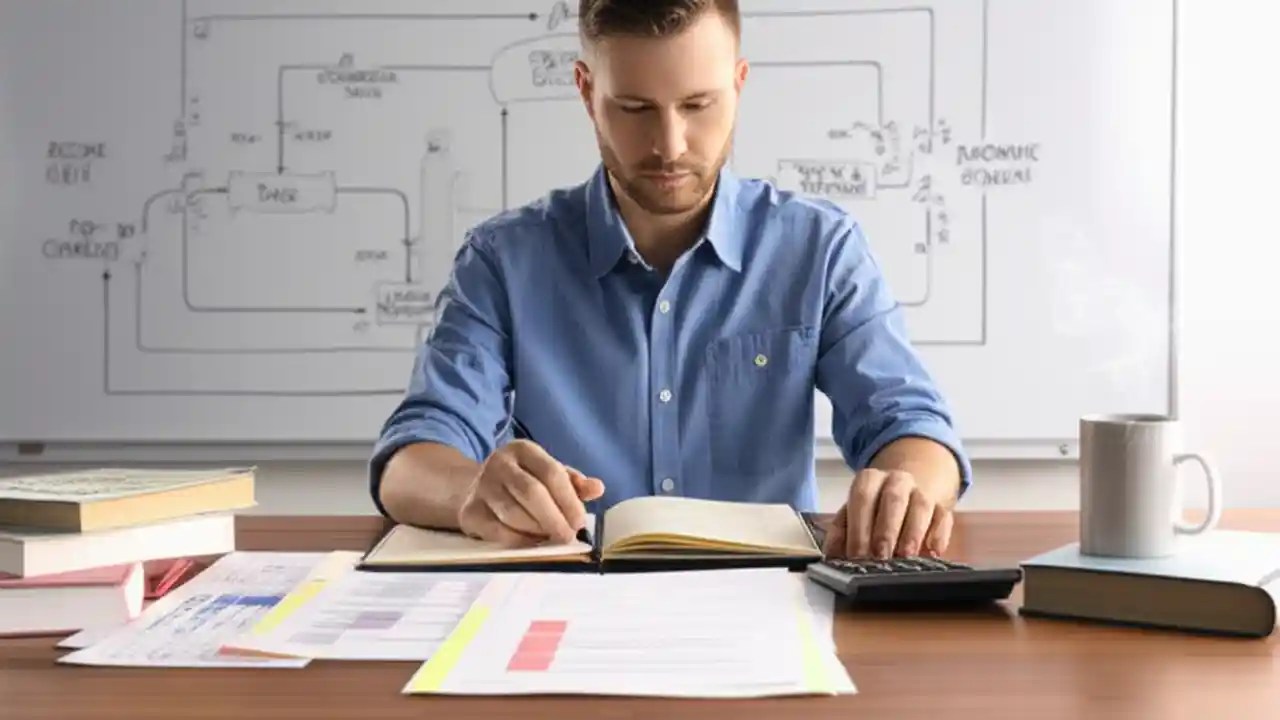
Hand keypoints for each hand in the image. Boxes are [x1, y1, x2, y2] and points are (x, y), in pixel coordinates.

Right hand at [458, 439, 604, 547]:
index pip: (551, 472)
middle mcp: (499, 464)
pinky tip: (532, 544)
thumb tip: (597, 488)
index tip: (580, 522)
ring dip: (537, 531)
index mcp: (523, 450)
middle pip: (531, 492)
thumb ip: (574, 482)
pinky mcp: (470, 512)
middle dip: (554, 518)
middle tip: (568, 536)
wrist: (476, 488)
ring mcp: (481, 487)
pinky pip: (497, 531)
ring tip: (551, 539)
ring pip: (513, 514)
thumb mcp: (549, 474)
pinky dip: (519, 541)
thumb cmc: (523, 481)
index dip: (568, 499)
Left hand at [823, 468, 952, 558]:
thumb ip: (841, 533)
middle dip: (886, 530)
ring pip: (921, 506)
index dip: (859, 527)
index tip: (856, 554)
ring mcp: (921, 492)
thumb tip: (833, 556)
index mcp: (869, 480)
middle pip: (893, 500)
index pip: (862, 498)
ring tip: (905, 556)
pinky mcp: (942, 507)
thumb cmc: (874, 508)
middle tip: (881, 556)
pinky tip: (933, 552)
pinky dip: (939, 535)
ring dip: (913, 533)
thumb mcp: (851, 514)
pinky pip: (944, 517)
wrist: (906, 489)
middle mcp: (897, 481)